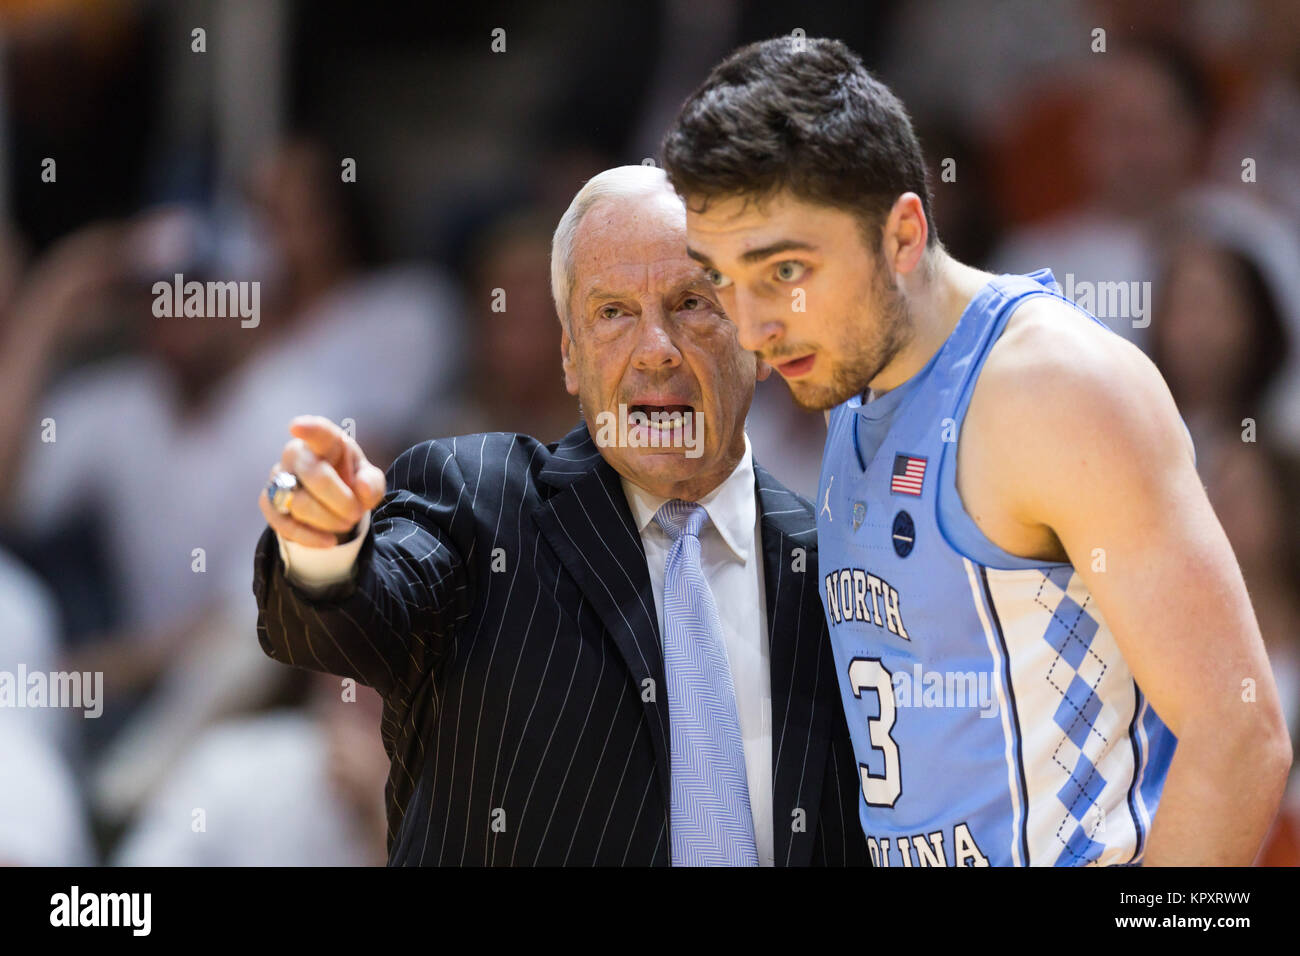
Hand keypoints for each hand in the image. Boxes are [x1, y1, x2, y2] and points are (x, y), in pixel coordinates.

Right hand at [258, 415, 386, 547]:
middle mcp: (297, 454)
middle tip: (355, 513)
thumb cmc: (351, 484)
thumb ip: (371, 483)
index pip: (318, 432)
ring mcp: (279, 477)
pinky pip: (283, 523)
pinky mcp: (269, 502)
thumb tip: (361, 487)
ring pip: (300, 503)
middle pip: (314, 475)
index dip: (309, 429)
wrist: (333, 507)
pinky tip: (328, 541)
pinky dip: (309, 536)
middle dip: (340, 500)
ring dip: (329, 520)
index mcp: (326, 442)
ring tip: (345, 524)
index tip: (297, 426)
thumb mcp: (369, 483)